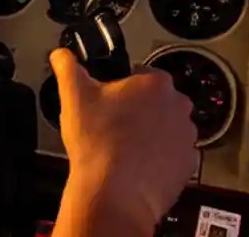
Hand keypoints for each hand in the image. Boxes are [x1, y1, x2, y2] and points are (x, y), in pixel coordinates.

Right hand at [49, 48, 197, 235]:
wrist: (115, 194)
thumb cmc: (97, 142)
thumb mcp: (74, 96)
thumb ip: (67, 67)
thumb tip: (60, 54)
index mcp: (155, 83)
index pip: (138, 75)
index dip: (120, 89)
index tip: (107, 104)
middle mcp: (178, 106)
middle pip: (155, 101)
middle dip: (138, 110)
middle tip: (113, 126)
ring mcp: (187, 137)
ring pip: (165, 127)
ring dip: (150, 133)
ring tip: (123, 149)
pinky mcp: (187, 165)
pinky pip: (172, 154)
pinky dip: (158, 158)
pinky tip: (136, 166)